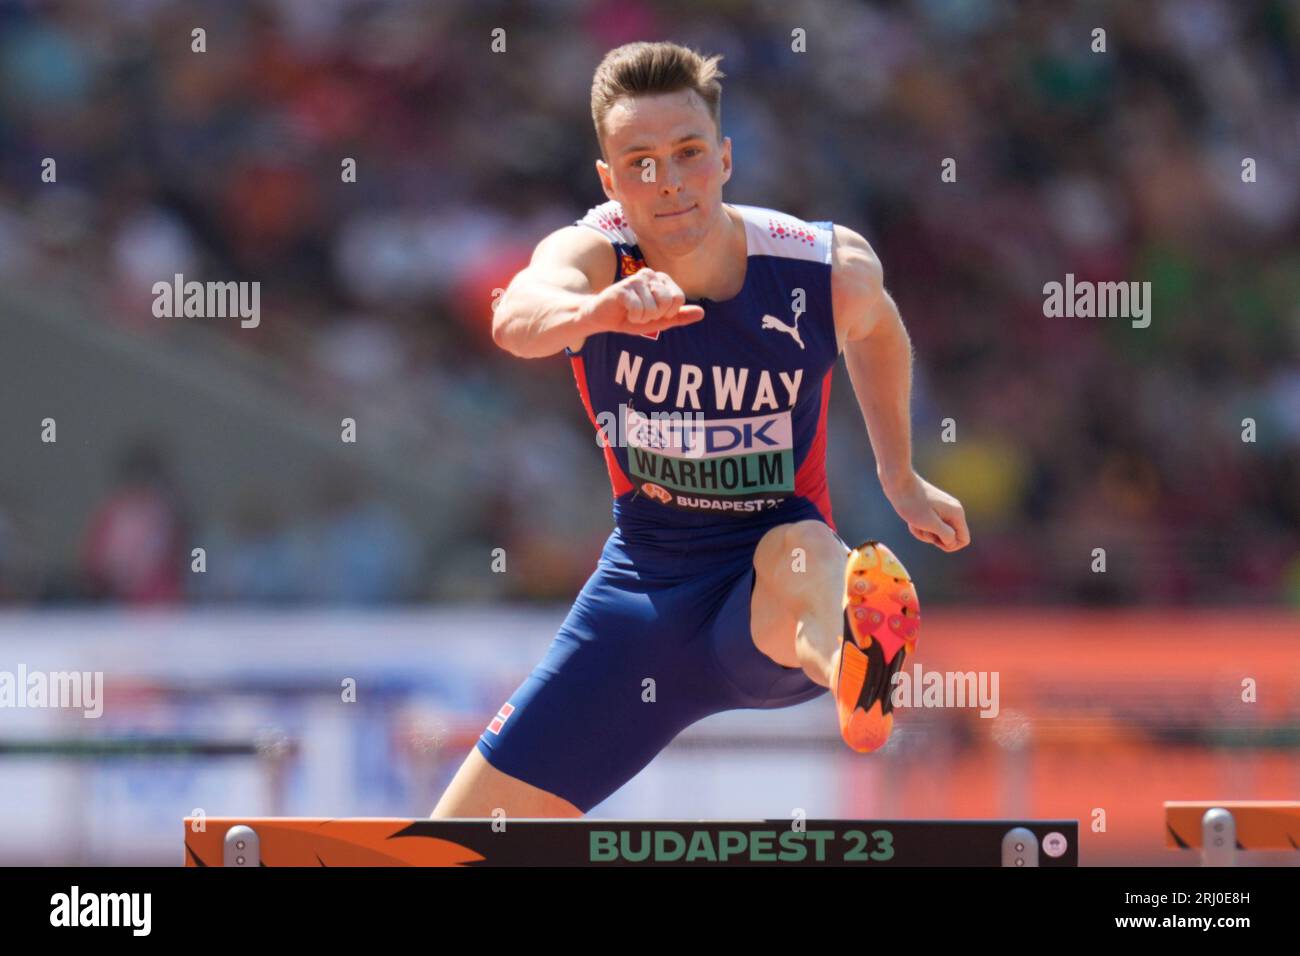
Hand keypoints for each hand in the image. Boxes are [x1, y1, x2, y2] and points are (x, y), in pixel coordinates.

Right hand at [583, 269, 705, 336]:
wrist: (601, 317)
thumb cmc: (630, 317)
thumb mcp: (658, 320)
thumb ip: (679, 316)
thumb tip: (702, 313)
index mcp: (661, 279)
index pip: (678, 299)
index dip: (668, 313)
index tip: (654, 312)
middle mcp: (650, 274)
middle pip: (667, 302)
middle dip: (655, 316)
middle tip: (642, 313)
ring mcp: (636, 279)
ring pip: (653, 308)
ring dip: (642, 318)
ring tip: (632, 312)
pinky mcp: (623, 288)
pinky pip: (639, 310)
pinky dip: (633, 318)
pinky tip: (625, 312)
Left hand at [881, 471, 970, 551]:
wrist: (898, 482)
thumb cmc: (912, 503)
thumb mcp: (930, 523)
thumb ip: (946, 535)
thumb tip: (952, 541)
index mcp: (956, 514)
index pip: (964, 540)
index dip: (949, 545)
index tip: (934, 539)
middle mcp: (953, 511)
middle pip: (949, 537)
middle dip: (933, 538)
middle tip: (921, 528)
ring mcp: (943, 509)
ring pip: (937, 532)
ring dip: (924, 532)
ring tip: (914, 523)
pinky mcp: (932, 509)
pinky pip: (929, 526)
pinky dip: (920, 526)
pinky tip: (911, 521)